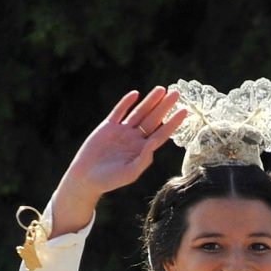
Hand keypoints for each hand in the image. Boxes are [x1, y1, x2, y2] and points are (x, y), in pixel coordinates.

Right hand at [61, 86, 188, 201]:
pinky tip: (136, 94)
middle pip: (153, 119)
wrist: (86, 178)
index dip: (173, 123)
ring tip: (161, 89)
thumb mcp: (129, 173)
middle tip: (176, 93)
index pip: (161, 133)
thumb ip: (143, 159)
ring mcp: (121, 131)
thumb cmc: (109, 180)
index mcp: (142, 150)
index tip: (184, 111)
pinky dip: (126, 103)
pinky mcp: (108, 126)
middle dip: (164, 106)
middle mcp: (134, 139)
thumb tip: (154, 143)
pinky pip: (119, 111)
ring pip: (139, 113)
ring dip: (150, 101)